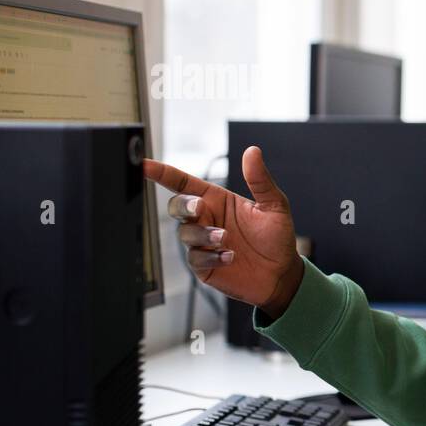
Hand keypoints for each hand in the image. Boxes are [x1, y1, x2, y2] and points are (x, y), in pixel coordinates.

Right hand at [143, 147, 304, 318]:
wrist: (282, 273)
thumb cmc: (277, 237)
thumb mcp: (274, 205)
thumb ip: (260, 180)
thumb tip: (253, 151)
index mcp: (217, 200)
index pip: (183, 183)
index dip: (162, 173)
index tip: (143, 164)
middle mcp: (206, 219)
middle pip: (177, 206)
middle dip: (183, 205)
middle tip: (199, 208)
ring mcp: (203, 243)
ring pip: (185, 233)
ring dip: (203, 234)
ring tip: (226, 238)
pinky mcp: (204, 265)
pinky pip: (195, 259)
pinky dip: (210, 256)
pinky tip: (230, 256)